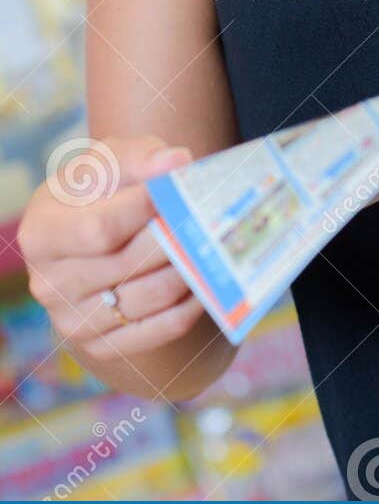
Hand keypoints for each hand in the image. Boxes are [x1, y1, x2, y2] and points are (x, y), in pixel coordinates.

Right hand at [18, 135, 203, 365]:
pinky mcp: (104, 347)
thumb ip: (139, 156)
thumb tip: (176, 161)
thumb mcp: (109, 161)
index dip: (144, 208)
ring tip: (212, 240)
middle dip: (174, 236)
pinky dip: (193, 301)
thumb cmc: (100, 190)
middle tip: (208, 215)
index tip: (177, 187)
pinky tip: (207, 273)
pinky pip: (163, 327)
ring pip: (152, 296)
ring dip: (190, 267)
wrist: (92, 239)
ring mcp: (74, 322)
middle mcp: (49, 284)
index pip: (99, 228)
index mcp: (41, 233)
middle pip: (129, 263)